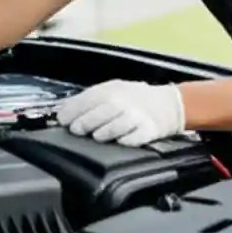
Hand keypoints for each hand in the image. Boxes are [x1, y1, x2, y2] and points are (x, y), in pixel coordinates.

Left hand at [56, 80, 184, 146]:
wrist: (169, 104)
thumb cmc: (135, 99)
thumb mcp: (112, 90)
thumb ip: (89, 100)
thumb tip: (62, 111)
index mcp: (112, 90)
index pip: (88, 99)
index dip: (72, 110)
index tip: (62, 120)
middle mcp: (124, 102)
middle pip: (101, 112)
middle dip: (85, 122)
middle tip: (76, 130)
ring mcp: (137, 117)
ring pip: (117, 125)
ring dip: (104, 132)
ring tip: (96, 137)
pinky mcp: (148, 131)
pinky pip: (135, 138)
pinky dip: (126, 140)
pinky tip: (119, 141)